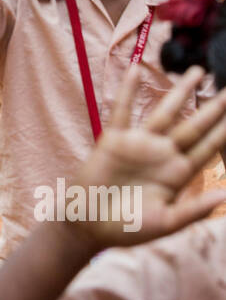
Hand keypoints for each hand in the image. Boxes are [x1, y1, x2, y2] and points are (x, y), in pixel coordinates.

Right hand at [67, 66, 225, 247]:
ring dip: (181, 91)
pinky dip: (127, 90)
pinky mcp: (114, 140)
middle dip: (212, 107)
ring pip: (165, 112)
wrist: (88, 226)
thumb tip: (225, 196)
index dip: (224, 132)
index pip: (207, 148)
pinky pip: (122, 110)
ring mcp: (139, 144)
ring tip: (199, 71)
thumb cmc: (127, 229)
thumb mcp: (165, 224)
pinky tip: (134, 70)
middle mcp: (162, 154)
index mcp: (178, 174)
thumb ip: (194, 210)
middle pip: (193, 125)